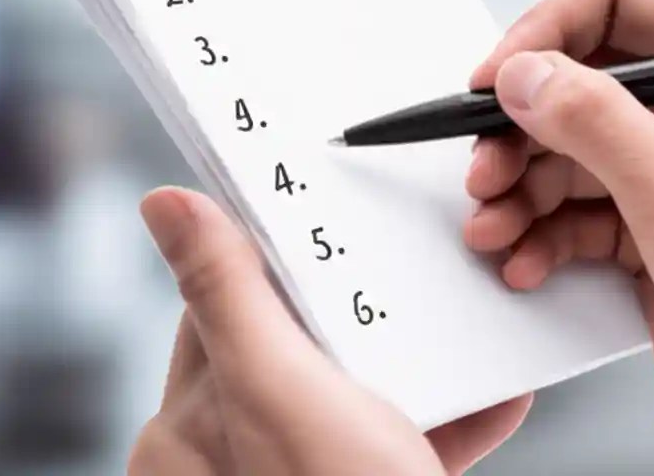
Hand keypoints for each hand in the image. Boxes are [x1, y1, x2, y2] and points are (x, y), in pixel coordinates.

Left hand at [129, 187, 531, 475]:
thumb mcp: (284, 391)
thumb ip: (228, 296)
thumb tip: (163, 205)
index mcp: (182, 436)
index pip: (218, 313)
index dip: (274, 265)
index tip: (322, 228)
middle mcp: (225, 468)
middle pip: (293, 354)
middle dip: (356, 318)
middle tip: (403, 278)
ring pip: (348, 405)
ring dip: (412, 373)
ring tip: (461, 339)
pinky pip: (388, 453)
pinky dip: (437, 429)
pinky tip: (490, 404)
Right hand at [465, 0, 653, 474]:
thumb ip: (590, 120)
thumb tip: (519, 71)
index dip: (546, 28)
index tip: (495, 80)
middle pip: (581, 75)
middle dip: (523, 127)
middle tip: (483, 170)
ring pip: (568, 144)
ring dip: (520, 186)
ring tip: (490, 228)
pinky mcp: (652, 219)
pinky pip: (575, 204)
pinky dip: (541, 230)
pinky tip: (522, 262)